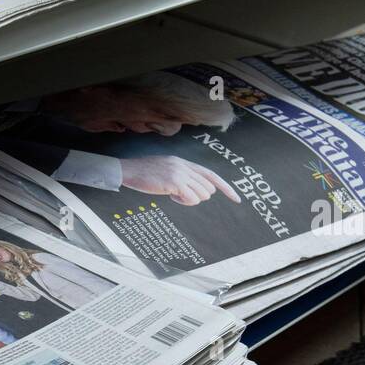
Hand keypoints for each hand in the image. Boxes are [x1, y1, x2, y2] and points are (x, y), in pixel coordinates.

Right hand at [119, 155, 240, 206]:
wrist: (127, 170)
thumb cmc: (143, 174)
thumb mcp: (165, 170)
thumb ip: (181, 176)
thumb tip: (195, 193)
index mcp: (184, 163)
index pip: (211, 175)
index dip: (226, 188)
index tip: (237, 199)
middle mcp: (185, 166)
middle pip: (208, 188)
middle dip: (198, 196)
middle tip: (179, 194)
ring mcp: (181, 173)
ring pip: (202, 195)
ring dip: (189, 200)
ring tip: (173, 194)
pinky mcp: (174, 182)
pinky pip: (191, 198)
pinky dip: (184, 202)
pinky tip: (171, 196)